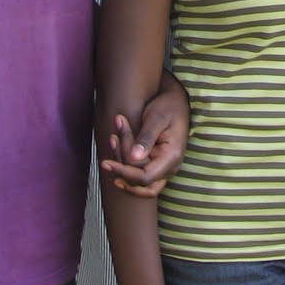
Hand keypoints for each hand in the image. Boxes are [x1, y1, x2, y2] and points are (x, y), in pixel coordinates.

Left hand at [99, 78, 188, 197]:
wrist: (178, 101)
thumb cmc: (169, 106)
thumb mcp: (157, 118)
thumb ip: (146, 138)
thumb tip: (133, 159)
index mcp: (172, 157)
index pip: (145, 177)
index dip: (124, 172)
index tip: (106, 163)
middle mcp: (170, 167)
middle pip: (140, 183)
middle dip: (121, 166)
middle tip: (113, 138)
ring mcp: (164, 168)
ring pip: (138, 182)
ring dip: (121, 164)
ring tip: (113, 138)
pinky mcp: (156, 165)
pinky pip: (138, 173)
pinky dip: (125, 162)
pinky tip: (117, 143)